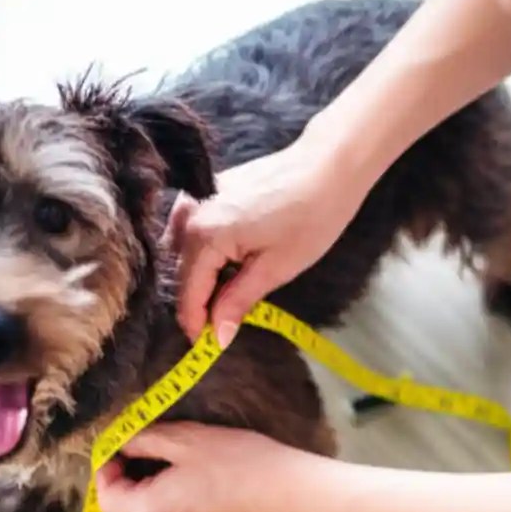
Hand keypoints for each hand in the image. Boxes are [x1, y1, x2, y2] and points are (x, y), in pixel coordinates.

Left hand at [94, 422, 312, 511]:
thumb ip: (143, 440)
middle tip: (148, 450)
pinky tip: (200, 488)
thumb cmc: (238, 463)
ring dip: (152, 496)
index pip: (106, 498)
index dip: (107, 469)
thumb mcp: (186, 440)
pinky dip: (174, 510)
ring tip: (176, 468)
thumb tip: (121, 444)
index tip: (121, 446)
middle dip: (130, 481)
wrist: (293, 496)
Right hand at [165, 139, 368, 345]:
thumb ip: (238, 302)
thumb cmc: (311, 217)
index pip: (188, 292)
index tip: (208, 347)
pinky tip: (225, 267)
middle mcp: (189, 214)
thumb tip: (217, 337)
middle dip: (196, 302)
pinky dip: (202, 254)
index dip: (196, 324)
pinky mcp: (206, 190)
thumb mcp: (276, 268)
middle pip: (181, 272)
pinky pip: (191, 230)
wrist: (329, 164)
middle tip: (220, 327)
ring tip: (224, 299)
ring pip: (181, 252)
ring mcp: (195, 198)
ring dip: (198, 278)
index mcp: (204, 234)